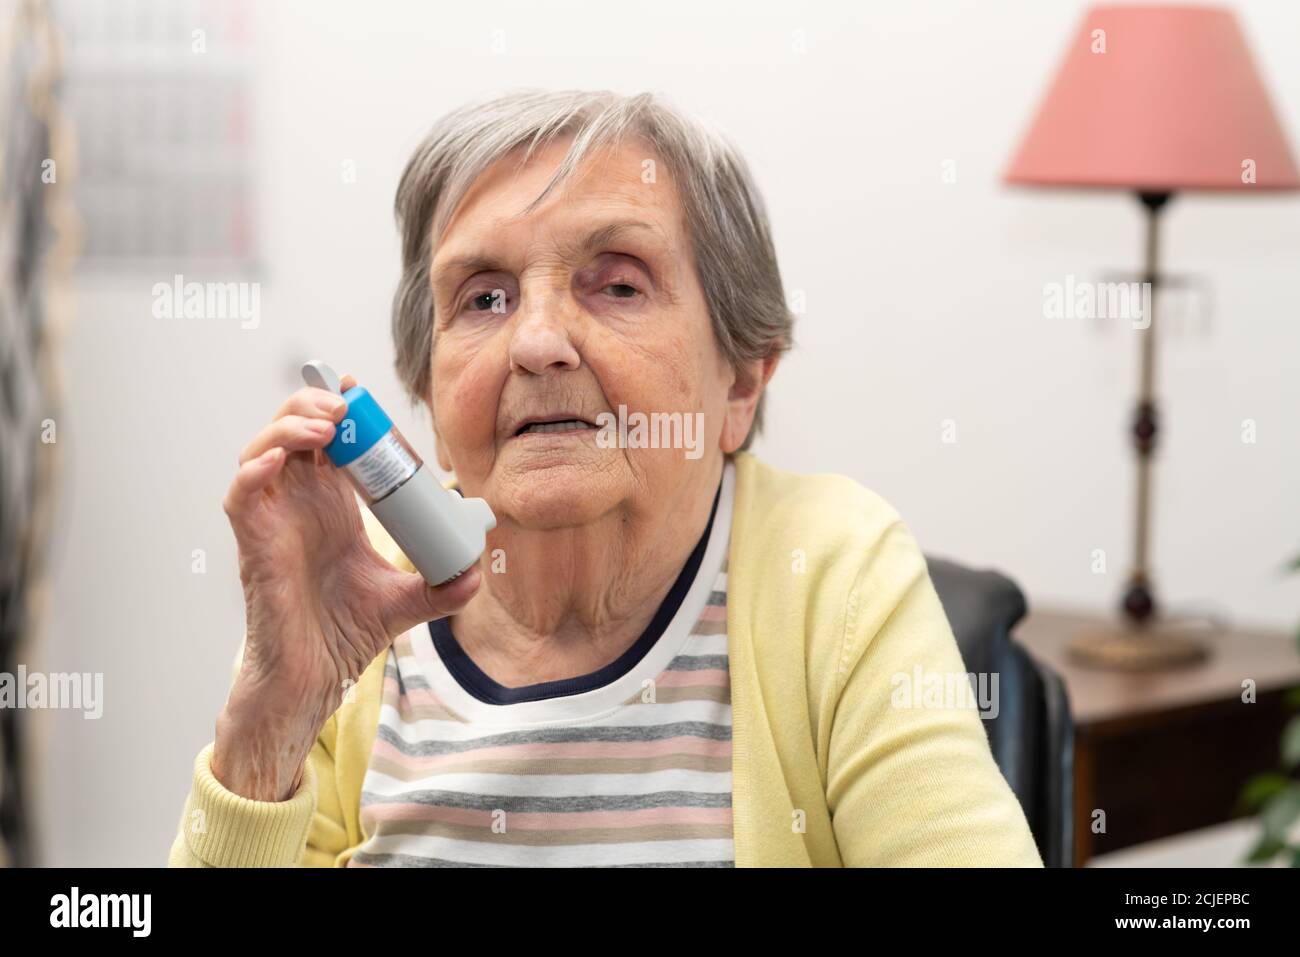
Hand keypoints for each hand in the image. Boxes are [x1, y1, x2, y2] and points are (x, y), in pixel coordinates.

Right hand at [211, 374, 480, 799]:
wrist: (316, 679)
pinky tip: (277, 461)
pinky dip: (253, 471)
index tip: (360, 393)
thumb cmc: (344, 634)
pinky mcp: (253, 547)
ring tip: (326, 426)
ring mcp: (273, 523)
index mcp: (330, 506)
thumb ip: (442, 586)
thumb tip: (478, 572)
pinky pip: (239, 497)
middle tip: (346, 406)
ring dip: (287, 428)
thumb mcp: (406, 601)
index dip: (339, 411)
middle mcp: (298, 505)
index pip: (328, 441)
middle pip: (291, 431)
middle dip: (313, 405)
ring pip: (260, 452)